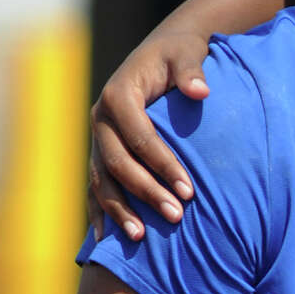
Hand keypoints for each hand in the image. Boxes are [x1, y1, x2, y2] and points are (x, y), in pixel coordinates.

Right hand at [88, 32, 204, 240]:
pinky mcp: (99, 154)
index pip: (140, 136)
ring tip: (141, 238)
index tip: (189, 190)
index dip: (163, 164)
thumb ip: (192, 71)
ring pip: (102, 180)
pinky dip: (100, 213)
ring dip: (120, 210)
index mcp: (119, 94)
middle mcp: (100, 118)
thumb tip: (200, 91)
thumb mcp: (186, 54)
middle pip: (119, 163)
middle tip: (176, 217)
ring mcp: (97, 138)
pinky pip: (95, 187)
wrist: (161, 53)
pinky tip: (108, 240)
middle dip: (146, 192)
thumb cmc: (178, 55)